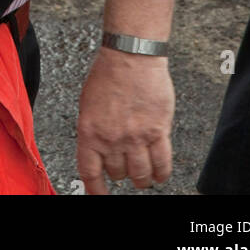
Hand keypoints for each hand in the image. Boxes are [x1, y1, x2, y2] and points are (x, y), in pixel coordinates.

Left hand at [76, 46, 173, 194]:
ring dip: (141, 179)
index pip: (90, 173)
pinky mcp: (158, 132)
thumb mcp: (88, 104)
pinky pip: (162, 164)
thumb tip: (97, 151)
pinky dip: (161, 173)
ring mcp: (136, 137)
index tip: (100, 194)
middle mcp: (112, 139)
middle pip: (117, 174)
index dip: (95, 189)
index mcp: (89, 132)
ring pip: (140, 175)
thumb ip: (93, 131)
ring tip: (142, 176)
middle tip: (125, 167)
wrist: (131, 55)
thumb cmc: (108, 73)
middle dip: (120, 173)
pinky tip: (160, 174)